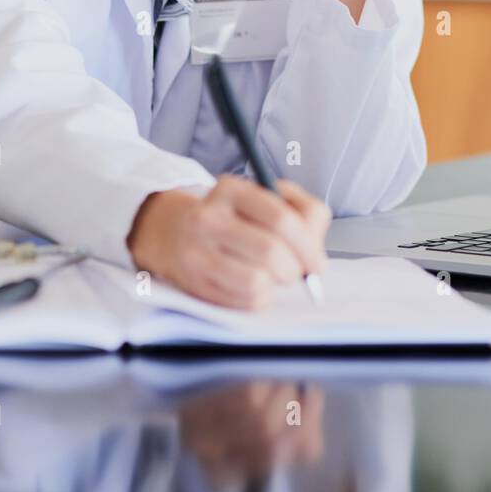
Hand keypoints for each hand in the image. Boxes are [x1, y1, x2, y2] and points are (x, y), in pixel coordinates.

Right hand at [127, 175, 330, 310]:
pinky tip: (254, 286)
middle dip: (294, 269)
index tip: (316, 262)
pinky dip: (260, 299)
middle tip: (295, 272)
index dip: (308, 245)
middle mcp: (209, 217)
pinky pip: (243, 301)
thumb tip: (316, 259)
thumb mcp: (263, 198)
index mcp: (232, 189)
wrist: (174, 232)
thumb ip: (301, 213)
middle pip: (270, 251)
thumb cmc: (234, 218)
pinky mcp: (193, 282)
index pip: (281, 217)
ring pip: (256, 281)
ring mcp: (196, 251)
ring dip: (276, 286)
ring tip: (272, 277)